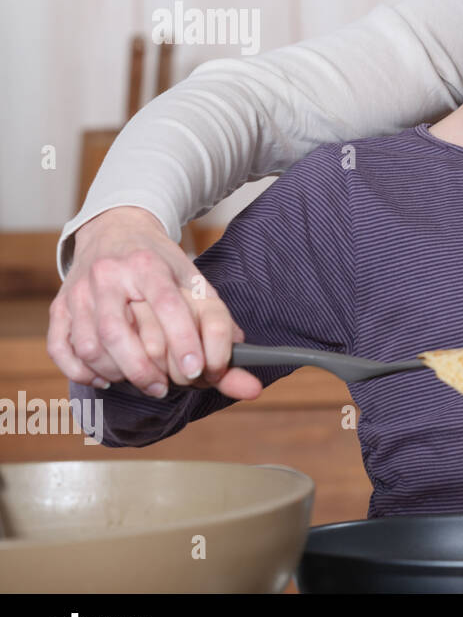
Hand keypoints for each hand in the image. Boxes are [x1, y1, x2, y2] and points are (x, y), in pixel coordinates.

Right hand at [47, 206, 260, 400]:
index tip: (196, 369)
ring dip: (119, 374)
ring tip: (146, 382)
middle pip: (121, 333)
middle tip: (170, 385)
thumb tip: (249, 384)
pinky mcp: (59, 307)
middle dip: (148, 369)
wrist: (116, 230)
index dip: (183, 341)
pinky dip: (83, 371)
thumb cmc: (163, 266)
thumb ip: (221, 331)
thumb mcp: (196, 286)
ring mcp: (78, 292)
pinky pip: (62, 348)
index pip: (167, 305)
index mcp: (149, 264)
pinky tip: (108, 378)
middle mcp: (108, 275)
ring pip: (91, 345)